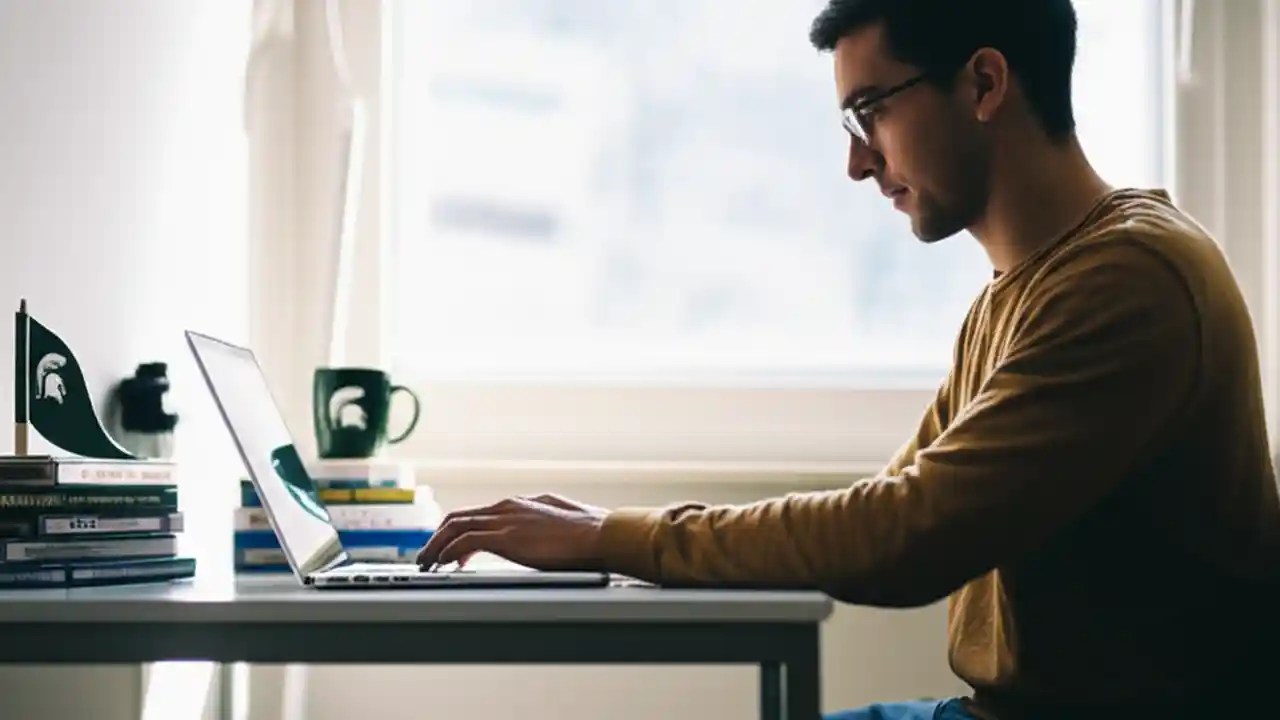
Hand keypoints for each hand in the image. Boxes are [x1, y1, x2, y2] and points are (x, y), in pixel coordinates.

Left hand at [416, 493, 608, 570]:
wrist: (602, 535)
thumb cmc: (590, 532)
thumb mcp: (560, 520)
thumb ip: (543, 522)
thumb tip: (539, 529)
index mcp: (520, 504)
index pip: (478, 514)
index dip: (458, 531)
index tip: (450, 550)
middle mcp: (508, 507)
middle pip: (459, 516)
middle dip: (438, 536)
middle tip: (428, 556)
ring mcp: (506, 520)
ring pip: (455, 526)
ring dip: (436, 545)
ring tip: (427, 563)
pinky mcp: (506, 537)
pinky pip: (465, 541)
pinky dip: (448, 552)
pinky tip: (443, 565)